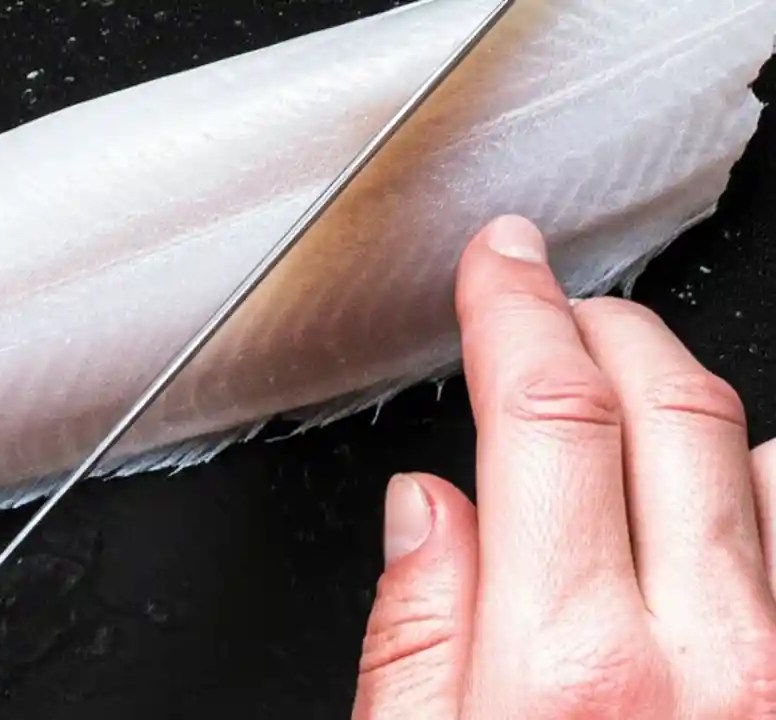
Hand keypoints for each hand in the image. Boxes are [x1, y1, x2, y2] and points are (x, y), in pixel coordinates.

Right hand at [354, 216, 775, 717]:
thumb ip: (413, 640)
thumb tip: (424, 510)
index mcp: (572, 674)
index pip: (548, 419)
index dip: (517, 312)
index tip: (502, 262)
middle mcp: (714, 663)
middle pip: (669, 409)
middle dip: (602, 327)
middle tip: (551, 314)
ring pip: (762, 457)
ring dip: (678, 400)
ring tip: (615, 398)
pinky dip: (752, 478)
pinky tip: (700, 494)